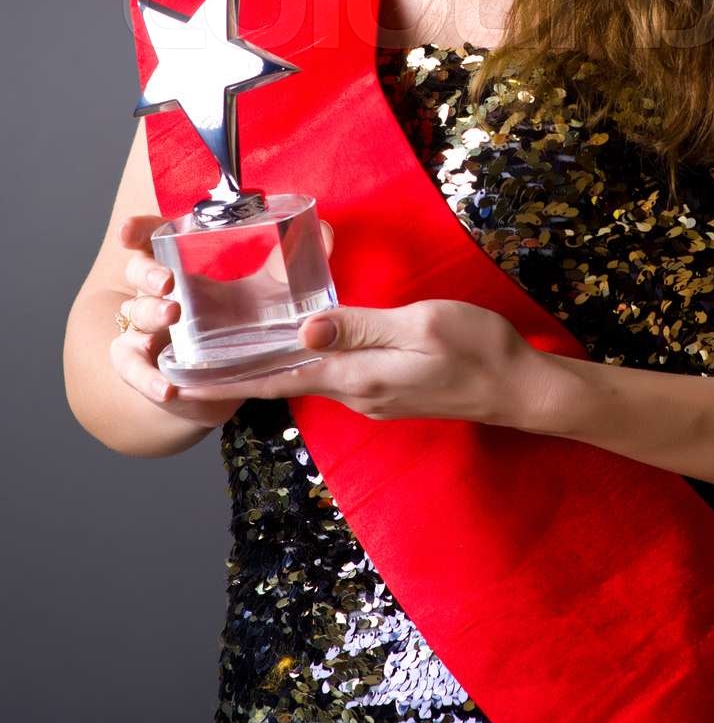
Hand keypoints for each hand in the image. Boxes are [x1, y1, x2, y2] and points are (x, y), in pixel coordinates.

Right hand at [109, 213, 324, 428]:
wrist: (225, 378)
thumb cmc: (239, 323)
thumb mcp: (267, 290)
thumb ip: (292, 262)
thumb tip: (323, 230)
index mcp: (183, 266)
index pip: (154, 239)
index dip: (138, 231)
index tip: (129, 230)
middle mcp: (159, 294)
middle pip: (137, 272)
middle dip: (146, 271)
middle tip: (168, 279)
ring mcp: (148, 331)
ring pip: (133, 316)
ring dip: (148, 313)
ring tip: (172, 315)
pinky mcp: (150, 369)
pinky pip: (135, 371)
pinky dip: (147, 379)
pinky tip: (167, 386)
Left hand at [178, 292, 547, 428]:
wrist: (520, 390)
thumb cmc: (478, 349)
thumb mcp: (422, 325)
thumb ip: (363, 326)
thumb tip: (305, 329)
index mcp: (360, 376)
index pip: (280, 376)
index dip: (230, 376)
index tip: (184, 376)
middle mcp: (358, 394)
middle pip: (286, 380)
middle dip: (238, 371)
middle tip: (190, 357)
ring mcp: (373, 398)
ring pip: (308, 379)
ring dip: (268, 368)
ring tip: (228, 349)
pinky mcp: (387, 393)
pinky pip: (332, 378)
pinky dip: (302, 366)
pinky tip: (294, 348)